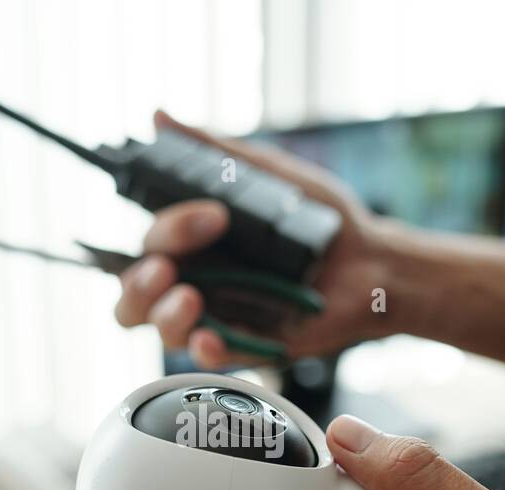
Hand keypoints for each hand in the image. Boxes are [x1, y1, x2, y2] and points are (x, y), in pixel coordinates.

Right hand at [113, 111, 396, 367]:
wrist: (372, 260)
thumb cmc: (321, 218)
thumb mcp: (267, 173)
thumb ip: (211, 152)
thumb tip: (160, 116)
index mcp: (193, 245)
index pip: (148, 246)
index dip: (165, 231)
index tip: (212, 214)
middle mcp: (197, 283)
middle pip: (132, 299)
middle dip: (138, 284)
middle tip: (167, 270)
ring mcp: (220, 318)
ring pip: (162, 331)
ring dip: (164, 315)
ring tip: (191, 297)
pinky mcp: (248, 347)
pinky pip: (210, 359)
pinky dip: (204, 349)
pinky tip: (210, 336)